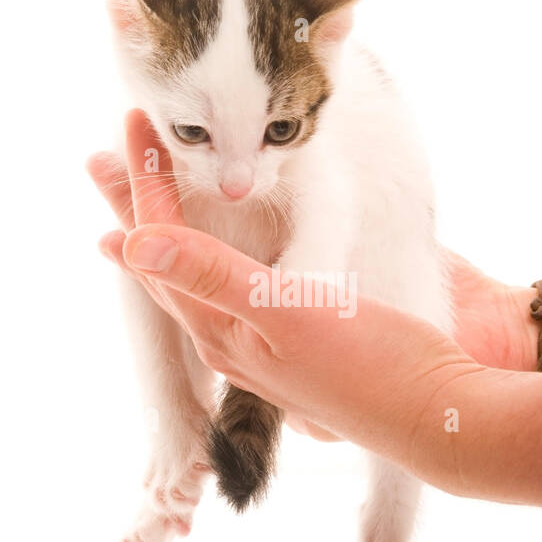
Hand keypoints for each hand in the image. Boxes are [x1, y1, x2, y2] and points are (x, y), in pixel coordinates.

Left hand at [88, 112, 482, 463]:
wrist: (441, 418)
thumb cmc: (375, 367)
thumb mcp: (291, 313)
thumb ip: (214, 277)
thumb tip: (135, 243)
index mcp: (222, 331)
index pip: (161, 247)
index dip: (144, 184)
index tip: (133, 124)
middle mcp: (231, 343)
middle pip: (163, 265)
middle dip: (133, 207)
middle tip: (100, 158)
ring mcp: (263, 349)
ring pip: (193, 281)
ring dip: (164, 234)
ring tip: (136, 209)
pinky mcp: (298, 347)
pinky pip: (229, 295)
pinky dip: (207, 261)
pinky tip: (218, 261)